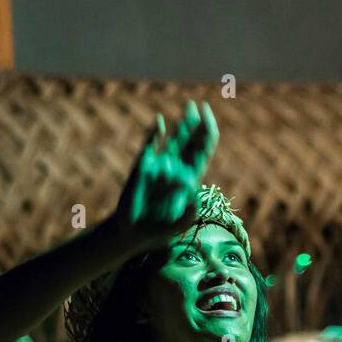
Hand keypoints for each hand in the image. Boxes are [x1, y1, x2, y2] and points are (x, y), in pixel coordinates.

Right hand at [115, 101, 218, 251]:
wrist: (131, 233)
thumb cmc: (156, 232)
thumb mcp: (175, 228)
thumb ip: (186, 216)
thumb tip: (195, 198)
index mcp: (189, 181)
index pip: (202, 154)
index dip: (208, 138)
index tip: (210, 123)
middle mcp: (176, 169)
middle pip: (191, 143)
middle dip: (198, 126)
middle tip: (202, 108)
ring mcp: (159, 165)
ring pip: (174, 141)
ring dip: (182, 126)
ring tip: (190, 110)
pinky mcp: (142, 166)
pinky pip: (150, 145)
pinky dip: (154, 134)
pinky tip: (161, 123)